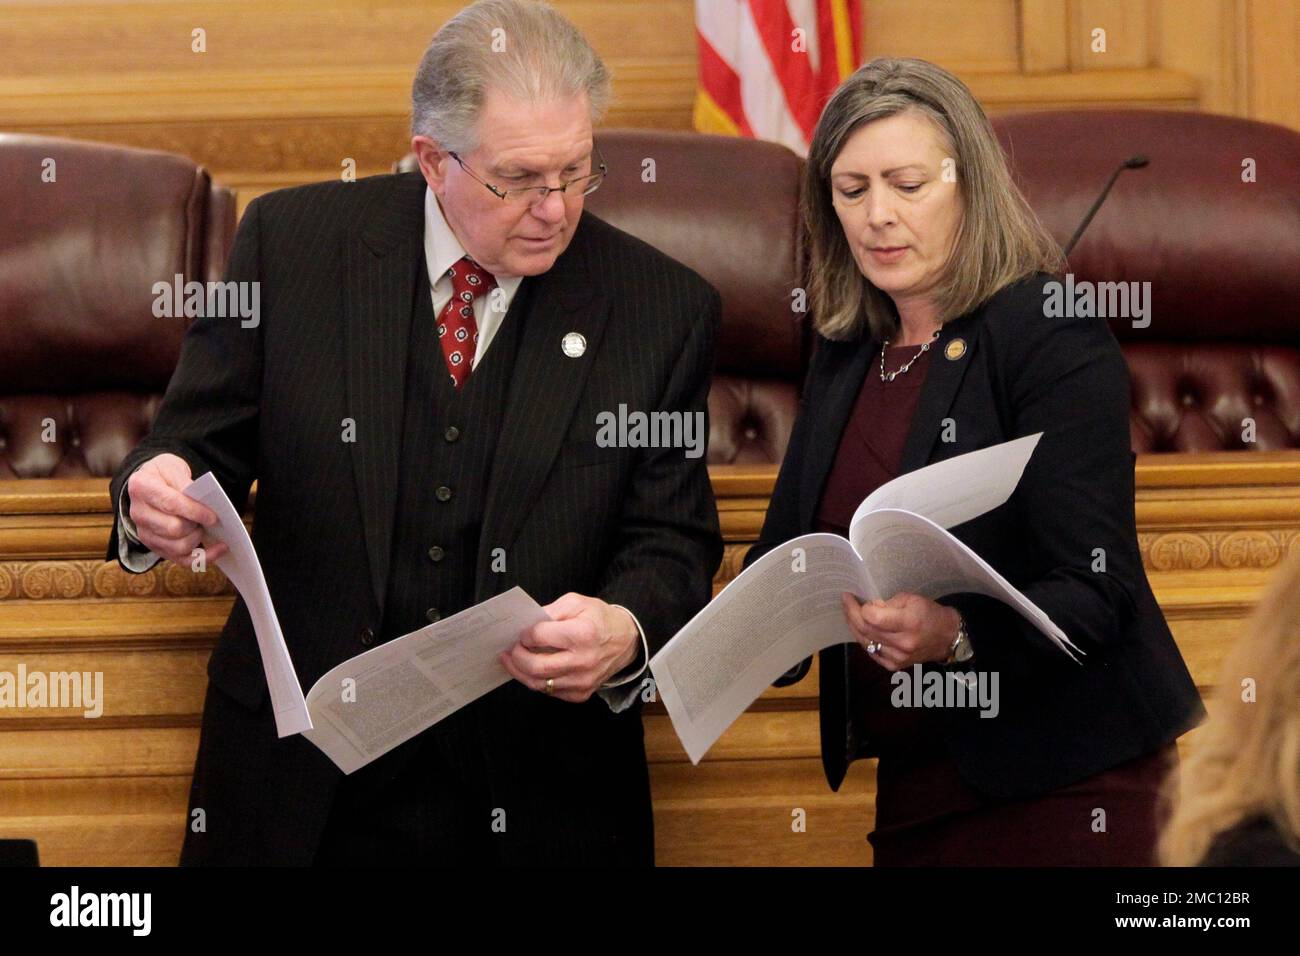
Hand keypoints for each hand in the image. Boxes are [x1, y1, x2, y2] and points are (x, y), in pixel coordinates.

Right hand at [125, 454, 227, 565]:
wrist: (151, 484)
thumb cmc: (165, 475)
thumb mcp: (174, 468)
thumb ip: (186, 483)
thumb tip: (202, 504)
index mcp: (141, 487)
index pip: (171, 504)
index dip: (195, 511)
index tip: (213, 516)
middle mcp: (138, 513)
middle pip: (173, 529)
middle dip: (196, 526)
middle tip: (209, 519)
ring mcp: (144, 533)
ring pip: (178, 547)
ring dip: (198, 539)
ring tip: (203, 528)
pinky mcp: (155, 547)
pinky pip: (181, 560)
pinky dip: (204, 557)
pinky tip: (219, 549)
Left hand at [499, 593, 638, 702]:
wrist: (626, 641)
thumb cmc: (599, 619)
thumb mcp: (577, 602)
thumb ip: (551, 611)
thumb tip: (527, 626)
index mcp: (582, 634)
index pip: (539, 637)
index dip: (525, 635)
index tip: (521, 633)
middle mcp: (583, 661)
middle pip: (536, 667)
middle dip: (516, 658)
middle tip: (510, 649)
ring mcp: (583, 681)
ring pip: (539, 684)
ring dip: (521, 672)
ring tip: (512, 660)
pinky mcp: (581, 693)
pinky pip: (550, 692)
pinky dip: (537, 681)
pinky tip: (531, 670)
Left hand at [841, 591, 959, 670]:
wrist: (946, 638)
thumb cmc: (929, 613)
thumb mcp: (911, 599)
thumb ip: (888, 603)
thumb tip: (868, 607)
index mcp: (908, 623)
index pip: (872, 617)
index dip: (859, 607)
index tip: (853, 596)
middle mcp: (902, 643)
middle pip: (865, 629)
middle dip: (851, 613)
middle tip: (846, 601)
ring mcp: (897, 657)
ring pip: (864, 641)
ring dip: (854, 626)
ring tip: (850, 613)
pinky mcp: (894, 666)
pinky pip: (871, 652)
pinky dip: (863, 639)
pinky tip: (861, 629)